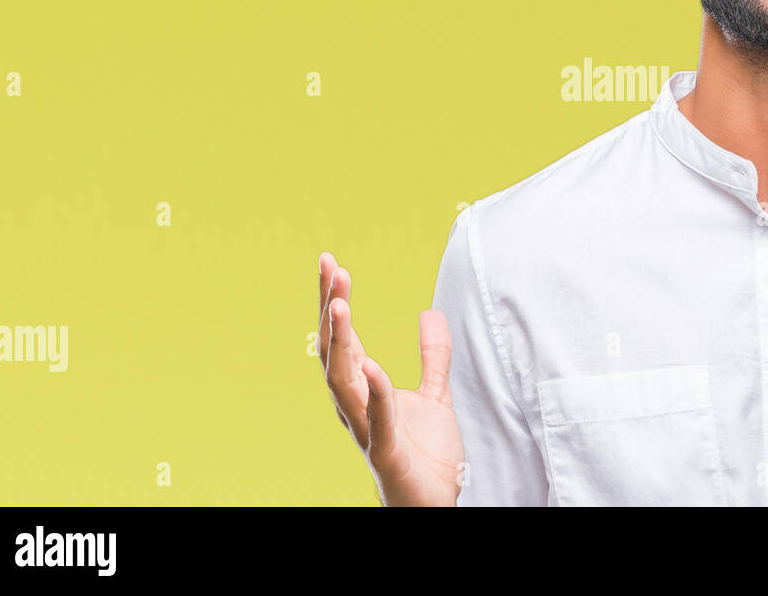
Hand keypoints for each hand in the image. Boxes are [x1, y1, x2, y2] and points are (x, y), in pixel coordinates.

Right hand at [317, 252, 464, 505]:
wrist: (435, 505)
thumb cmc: (426, 455)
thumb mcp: (436, 394)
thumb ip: (432, 356)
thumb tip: (430, 312)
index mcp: (365, 389)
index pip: (343, 338)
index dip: (335, 300)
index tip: (330, 261)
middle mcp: (357, 406)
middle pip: (333, 351)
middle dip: (331, 309)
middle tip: (331, 268)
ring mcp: (368, 430)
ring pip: (342, 382)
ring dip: (341, 343)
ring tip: (341, 304)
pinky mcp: (387, 453)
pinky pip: (378, 421)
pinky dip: (376, 393)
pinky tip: (373, 366)